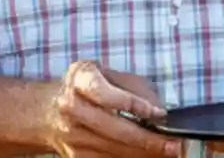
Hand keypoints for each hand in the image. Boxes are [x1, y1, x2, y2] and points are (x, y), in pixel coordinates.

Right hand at [43, 59, 183, 157]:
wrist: (49, 110)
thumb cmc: (86, 87)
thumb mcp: (107, 74)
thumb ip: (134, 87)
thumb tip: (160, 111)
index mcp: (80, 80)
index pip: (106, 94)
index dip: (134, 104)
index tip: (158, 113)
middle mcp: (71, 107)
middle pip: (114, 129)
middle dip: (148, 139)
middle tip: (174, 145)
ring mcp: (71, 135)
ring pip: (114, 150)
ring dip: (145, 154)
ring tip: (169, 153)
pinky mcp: (76, 156)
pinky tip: (148, 156)